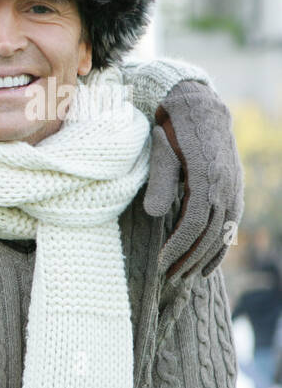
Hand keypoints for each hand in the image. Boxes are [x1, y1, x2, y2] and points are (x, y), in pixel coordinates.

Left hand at [142, 81, 243, 279]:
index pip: (194, 223)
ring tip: (185, 277)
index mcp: (207, 177)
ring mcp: (233, 188)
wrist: (200, 110)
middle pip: (210, 233)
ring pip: (223, 233)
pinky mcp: (234, 190)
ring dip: (204, 258)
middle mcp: (225, 185)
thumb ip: (159, 183)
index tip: (162, 263)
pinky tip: (207, 266)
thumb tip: (153, 214)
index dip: (178, 246)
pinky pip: (231, 226)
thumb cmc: (173, 131)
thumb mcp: (161, 153)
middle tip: (169, 278)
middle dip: (190, 259)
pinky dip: (220, 248)